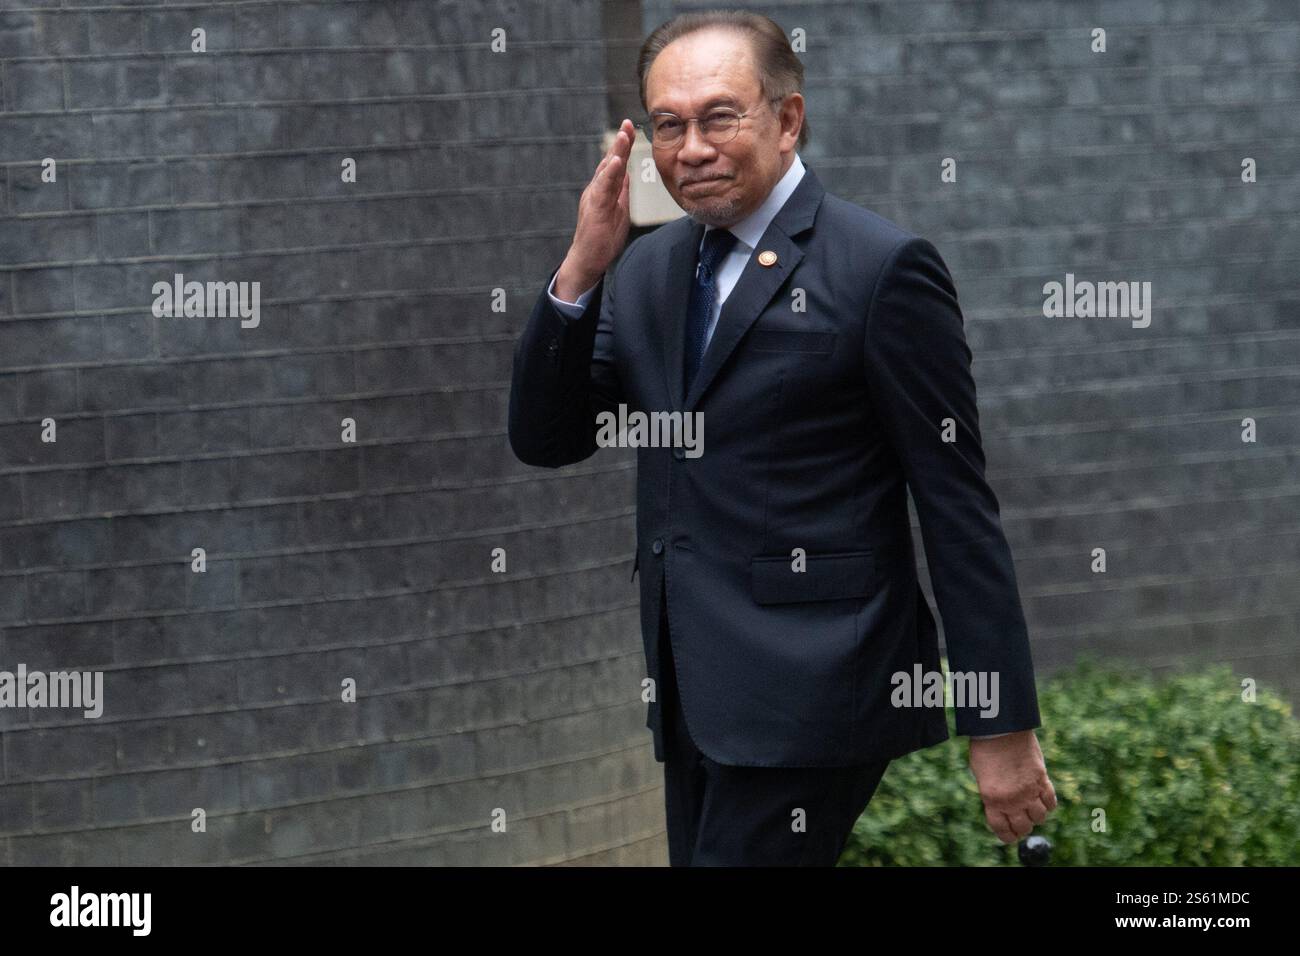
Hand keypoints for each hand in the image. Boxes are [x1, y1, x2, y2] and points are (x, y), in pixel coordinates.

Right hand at [555, 118, 633, 300]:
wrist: (587, 260)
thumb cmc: (602, 239)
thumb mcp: (618, 210)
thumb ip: (621, 192)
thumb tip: (627, 173)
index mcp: (603, 190)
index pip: (615, 164)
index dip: (623, 147)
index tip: (630, 128)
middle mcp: (596, 190)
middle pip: (610, 162)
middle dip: (620, 142)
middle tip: (628, 123)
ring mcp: (594, 198)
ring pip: (606, 171)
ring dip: (615, 152)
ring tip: (624, 135)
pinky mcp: (595, 210)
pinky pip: (603, 189)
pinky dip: (609, 174)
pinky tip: (615, 162)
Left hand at [968, 730, 1055, 843]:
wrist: (1000, 728)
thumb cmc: (985, 749)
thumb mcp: (982, 776)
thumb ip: (992, 795)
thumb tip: (1002, 809)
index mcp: (992, 800)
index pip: (1002, 830)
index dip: (1008, 836)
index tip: (1011, 835)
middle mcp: (1012, 800)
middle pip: (1024, 827)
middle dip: (1023, 827)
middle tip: (1023, 822)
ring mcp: (1028, 791)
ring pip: (1040, 817)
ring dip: (1037, 815)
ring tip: (1032, 808)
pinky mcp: (1042, 779)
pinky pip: (1051, 801)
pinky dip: (1049, 804)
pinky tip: (1043, 799)